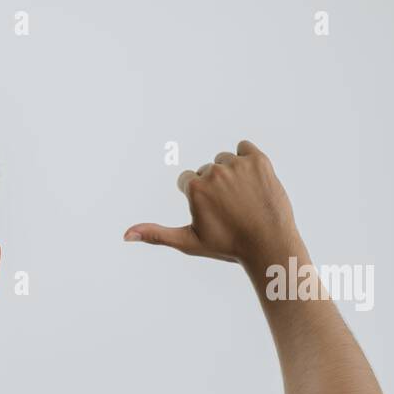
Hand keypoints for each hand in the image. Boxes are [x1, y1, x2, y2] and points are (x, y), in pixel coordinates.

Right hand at [124, 141, 299, 266]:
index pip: (187, 181)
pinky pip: (244, 147)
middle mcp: (214, 173)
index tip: (213, 214)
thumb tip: (125, 235)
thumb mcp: (188, 242)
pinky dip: (246, 160)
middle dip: (214, 187)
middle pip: (206, 170)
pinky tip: (251, 181)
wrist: (268, 243)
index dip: (198, 199)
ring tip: (242, 197)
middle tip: (230, 209)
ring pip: (224, 159)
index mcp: (195, 189)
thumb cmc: (227, 245)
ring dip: (230, 173)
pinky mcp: (259, 159)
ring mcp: (238, 165)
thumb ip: (155, 234)